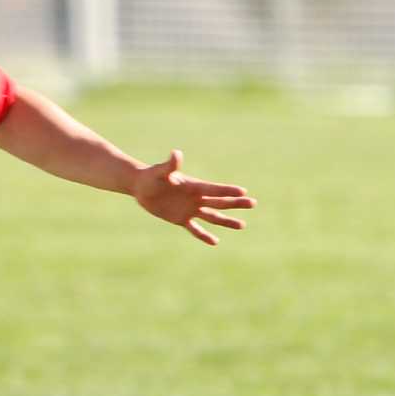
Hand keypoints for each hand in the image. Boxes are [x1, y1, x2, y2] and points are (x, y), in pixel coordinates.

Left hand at [132, 149, 255, 246]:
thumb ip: (170, 165)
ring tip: (242, 225)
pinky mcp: (180, 219)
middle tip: (253, 203)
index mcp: (192, 186)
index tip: (243, 191)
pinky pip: (194, 229)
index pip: (213, 189)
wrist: (141, 187)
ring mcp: (189, 209)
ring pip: (212, 217)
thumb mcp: (159, 171)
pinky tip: (215, 242)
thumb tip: (176, 154)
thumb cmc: (150, 176)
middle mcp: (195, 198)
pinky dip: (203, 235)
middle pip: (219, 202)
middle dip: (235, 203)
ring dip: (226, 221)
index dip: (227, 190)